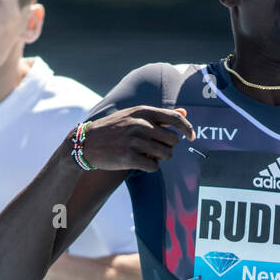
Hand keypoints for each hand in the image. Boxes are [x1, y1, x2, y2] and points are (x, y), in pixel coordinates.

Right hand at [77, 106, 194, 172]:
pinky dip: (151, 167)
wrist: (86, 142)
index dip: (187, 129)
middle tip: (158, 149)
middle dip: (169, 147)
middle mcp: (140, 124)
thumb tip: (185, 113)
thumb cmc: (114, 129)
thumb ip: (160, 116)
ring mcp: (134, 141)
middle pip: (173, 140)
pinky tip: (141, 163)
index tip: (192, 137)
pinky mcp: (129, 158)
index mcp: (142, 111)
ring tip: (149, 155)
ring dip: (161, 158)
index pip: (174, 118)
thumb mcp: (134, 115)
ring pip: (166, 154)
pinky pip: (154, 166)